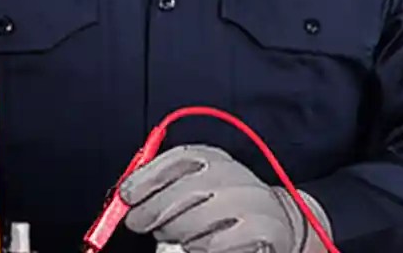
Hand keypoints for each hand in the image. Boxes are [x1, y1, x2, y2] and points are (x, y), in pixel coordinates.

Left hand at [121, 144, 331, 252]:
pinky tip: (200, 246)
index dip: (147, 177)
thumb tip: (124, 196)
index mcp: (215, 158)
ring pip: (194, 225)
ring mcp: (249, 203)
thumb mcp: (199, 183)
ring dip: (178, 236)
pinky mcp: (261, 231)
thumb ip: (165, 185)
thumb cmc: (225, 203)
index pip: (179, 160)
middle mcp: (234, 175)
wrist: (278, 219)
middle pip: (181, 194)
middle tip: (141, 223)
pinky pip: (215, 246)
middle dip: (152, 213)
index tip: (126, 195)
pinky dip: (200, 249)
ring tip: (181, 236)